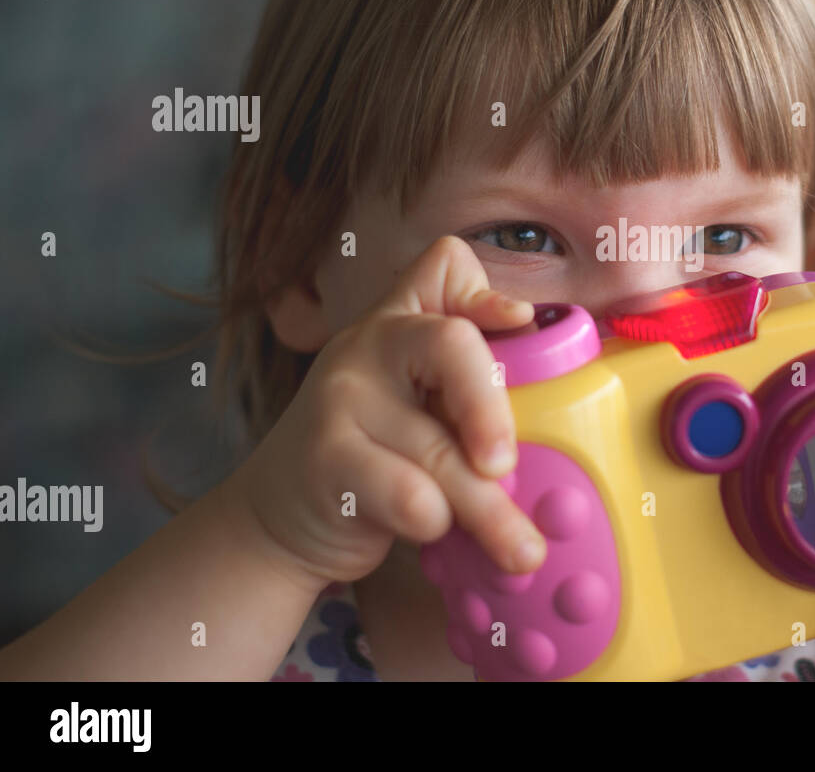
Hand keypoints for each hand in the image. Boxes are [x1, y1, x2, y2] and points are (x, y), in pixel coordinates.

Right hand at [229, 236, 548, 592]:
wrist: (278, 516)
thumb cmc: (376, 456)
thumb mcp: (419, 402)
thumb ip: (468, 378)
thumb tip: (535, 347)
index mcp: (401, 322)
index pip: (445, 267)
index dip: (489, 293)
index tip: (520, 324)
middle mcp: (368, 345)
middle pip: (453, 345)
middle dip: (493, 410)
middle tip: (510, 465)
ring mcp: (341, 399)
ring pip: (441, 449)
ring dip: (492, 510)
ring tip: (524, 550)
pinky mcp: (327, 460)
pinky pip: (409, 495)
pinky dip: (433, 523)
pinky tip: (432, 531)